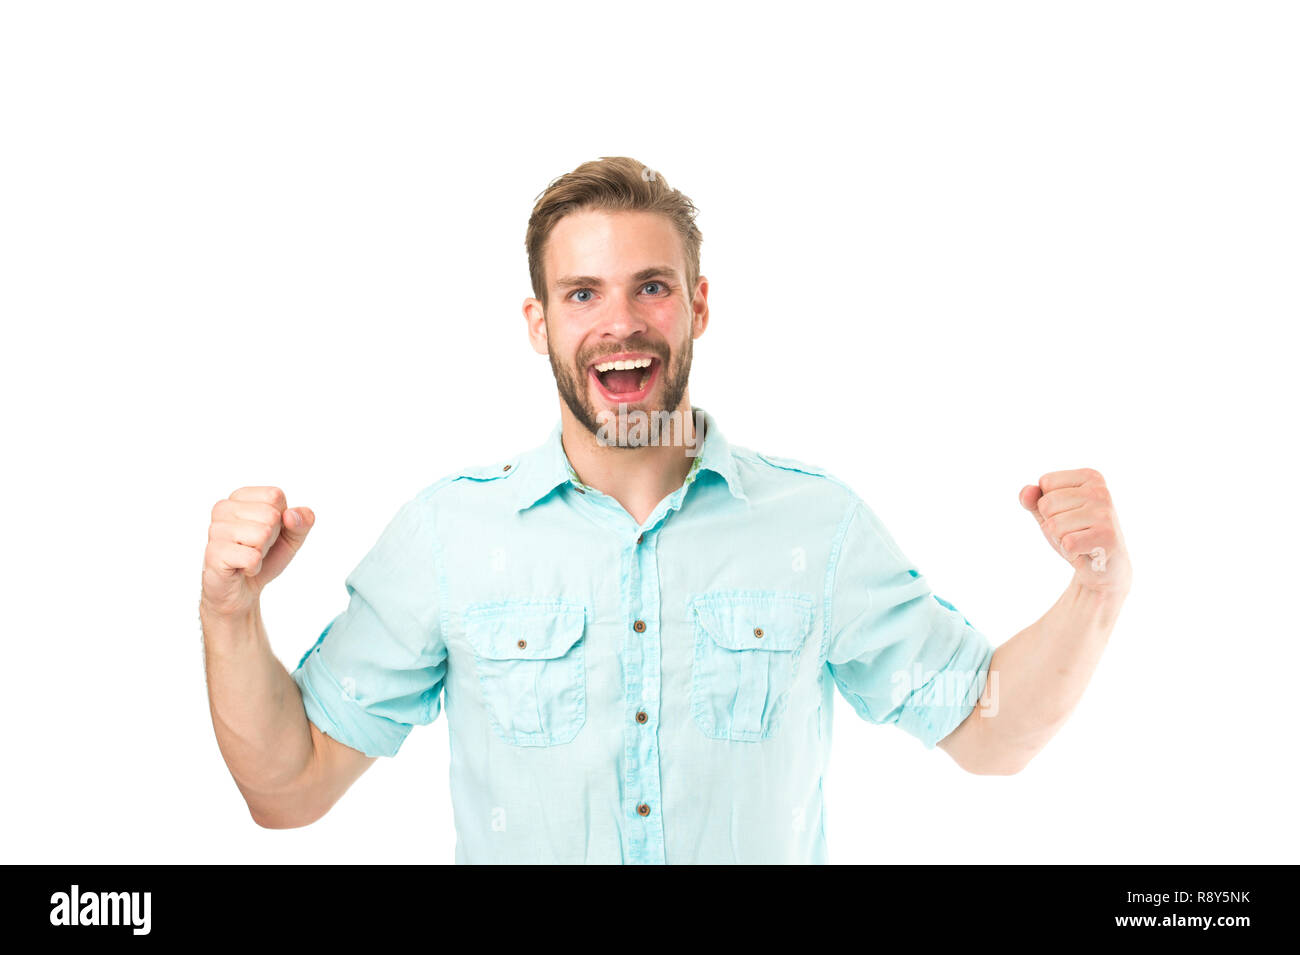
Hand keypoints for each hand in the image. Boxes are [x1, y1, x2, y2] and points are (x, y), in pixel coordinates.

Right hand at [201, 486, 314, 616]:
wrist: (242, 590)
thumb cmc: (265, 557)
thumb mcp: (292, 536)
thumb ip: (302, 520)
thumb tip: (291, 515)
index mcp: (240, 496)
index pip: (275, 496)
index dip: (281, 518)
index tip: (267, 531)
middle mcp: (223, 508)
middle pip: (270, 515)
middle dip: (271, 538)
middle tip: (256, 548)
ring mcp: (216, 530)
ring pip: (261, 534)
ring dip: (261, 553)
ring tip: (247, 556)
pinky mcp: (214, 553)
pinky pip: (252, 557)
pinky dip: (254, 567)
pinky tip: (241, 568)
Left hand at [1020, 468, 1130, 596]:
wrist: (1102, 567)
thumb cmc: (1075, 533)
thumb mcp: (1049, 513)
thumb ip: (1032, 499)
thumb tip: (1027, 491)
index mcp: (1090, 477)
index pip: (1045, 482)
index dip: (1048, 505)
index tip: (1069, 515)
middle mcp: (1101, 492)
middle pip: (1047, 504)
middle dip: (1052, 523)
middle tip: (1073, 531)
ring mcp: (1106, 514)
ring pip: (1053, 526)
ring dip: (1060, 539)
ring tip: (1079, 541)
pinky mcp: (1107, 538)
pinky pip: (1067, 543)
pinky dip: (1069, 552)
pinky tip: (1085, 552)